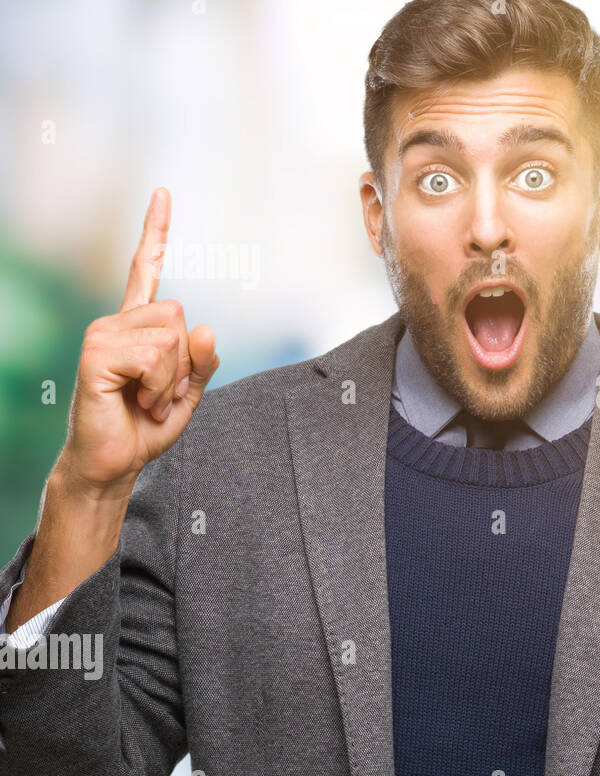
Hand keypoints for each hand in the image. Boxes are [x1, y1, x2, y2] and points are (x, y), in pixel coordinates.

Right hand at [59, 187, 219, 496]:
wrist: (113, 462)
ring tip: (147, 399)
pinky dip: (159, 385)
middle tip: (159, 393)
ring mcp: (102, 334)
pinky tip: (137, 401)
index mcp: (137, 326)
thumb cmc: (145, 427)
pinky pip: (156, 356)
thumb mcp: (188, 393)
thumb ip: (203, 361)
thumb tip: (207, 328)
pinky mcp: (96, 353)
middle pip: (180, 315)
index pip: (147, 269)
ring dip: (172, 378)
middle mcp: (116, 322)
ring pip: (172, 337)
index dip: (156, 232)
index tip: (162, 192)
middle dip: (185, 362)